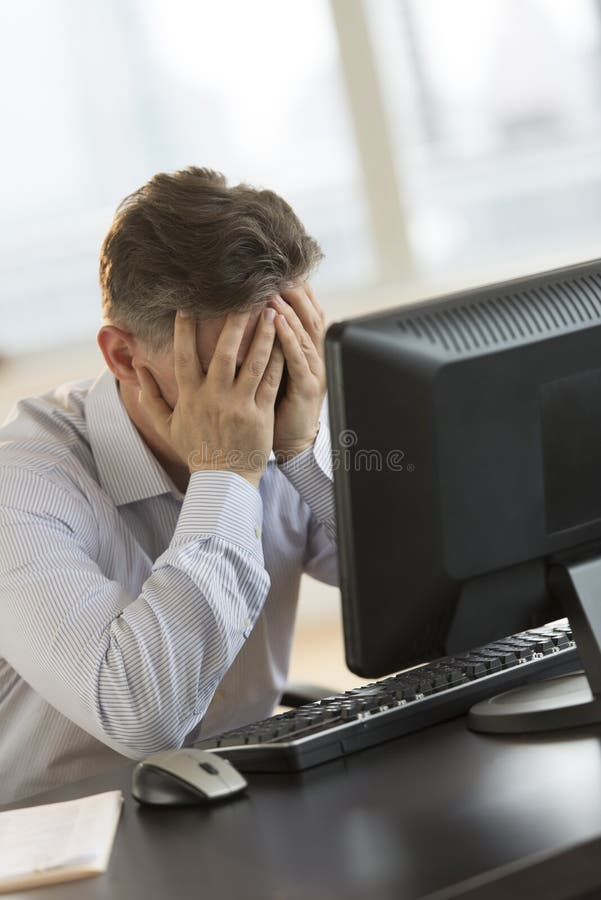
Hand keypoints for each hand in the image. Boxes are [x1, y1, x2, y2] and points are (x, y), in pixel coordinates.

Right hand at [134, 308, 283, 487]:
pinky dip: (278, 359)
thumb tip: (137, 368)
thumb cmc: (196, 452)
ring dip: (263, 335)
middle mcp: (214, 398)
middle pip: (223, 353)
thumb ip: (149, 396)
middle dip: (233, 323)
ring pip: (253, 363)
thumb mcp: (166, 426)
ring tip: (271, 311)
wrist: (224, 481)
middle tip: (243, 298)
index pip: (184, 357)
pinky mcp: (261, 414)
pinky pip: (271, 381)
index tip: (188, 306)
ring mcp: (239, 406)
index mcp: (190, 397)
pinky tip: (285, 341)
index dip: (185, 330)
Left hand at [270, 283, 326, 461]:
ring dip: (290, 310)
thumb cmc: (278, 405)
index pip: (303, 311)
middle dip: (295, 292)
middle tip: (279, 270)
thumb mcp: (273, 368)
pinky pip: (300, 360)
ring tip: (275, 290)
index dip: (295, 289)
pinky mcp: (308, 388)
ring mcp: (314, 371)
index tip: (278, 268)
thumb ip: (266, 343)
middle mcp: (314, 356)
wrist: (293, 441)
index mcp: (305, 350)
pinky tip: (280, 324)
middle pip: (309, 315)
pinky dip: (291, 340)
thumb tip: (245, 315)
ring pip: (305, 333)